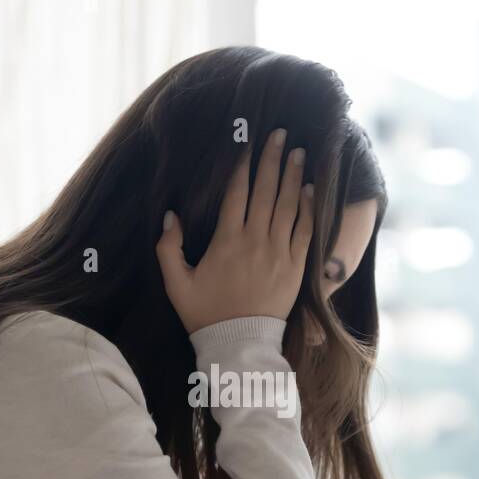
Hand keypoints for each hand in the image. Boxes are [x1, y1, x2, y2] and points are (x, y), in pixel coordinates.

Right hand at [157, 128, 314, 334]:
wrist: (239, 345)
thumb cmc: (205, 314)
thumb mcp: (177, 284)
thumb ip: (168, 249)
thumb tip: (171, 216)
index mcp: (226, 241)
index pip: (236, 193)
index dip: (242, 164)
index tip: (247, 142)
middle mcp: (255, 241)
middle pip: (266, 191)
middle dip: (273, 159)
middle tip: (281, 133)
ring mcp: (278, 253)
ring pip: (288, 206)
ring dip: (294, 176)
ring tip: (299, 152)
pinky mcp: (295, 268)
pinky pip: (305, 231)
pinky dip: (308, 208)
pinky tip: (310, 189)